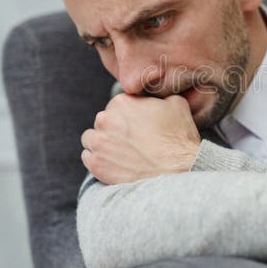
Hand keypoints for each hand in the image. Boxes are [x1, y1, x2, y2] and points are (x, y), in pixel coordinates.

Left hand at [80, 93, 200, 183]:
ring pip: (91, 138)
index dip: (128, 116)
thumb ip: (160, 96)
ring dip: (102, 143)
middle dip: (114, 129)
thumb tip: (158, 98)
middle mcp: (106, 119)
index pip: (117, 105)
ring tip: (120, 152)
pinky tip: (115, 163)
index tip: (137, 126)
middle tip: (131, 140)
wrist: (178, 170)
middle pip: (103, 121)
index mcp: (122, 102)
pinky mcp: (96, 164)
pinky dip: (99, 159)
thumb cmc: (179, 137)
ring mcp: (99, 143)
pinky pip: (88, 157)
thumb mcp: (177, 104)